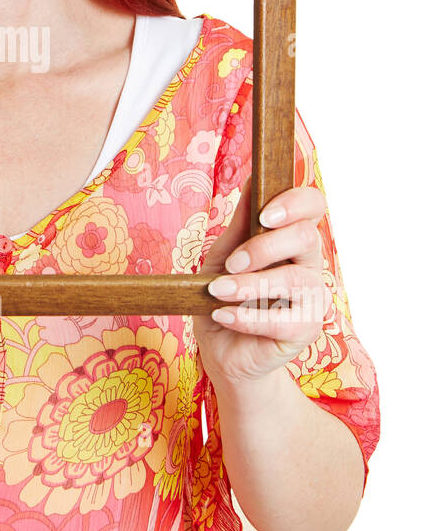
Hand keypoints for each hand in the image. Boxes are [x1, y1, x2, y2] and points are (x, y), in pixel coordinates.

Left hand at [194, 173, 333, 386]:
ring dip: (248, 285)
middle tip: (232, 263)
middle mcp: (310, 266)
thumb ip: (240, 224)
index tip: (264, 213)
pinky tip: (223, 315)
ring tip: (216, 291)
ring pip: (293, 279)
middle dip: (265, 246)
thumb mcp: (224, 255)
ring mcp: (313, 299)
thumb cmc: (224, 296)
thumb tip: (251, 181)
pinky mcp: (305, 331)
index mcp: (293, 240)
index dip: (294, 202)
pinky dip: (246, 316)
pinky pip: (281, 319)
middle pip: (307, 237)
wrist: (222, 349)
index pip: (313, 206)